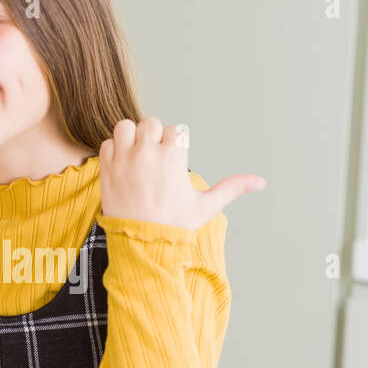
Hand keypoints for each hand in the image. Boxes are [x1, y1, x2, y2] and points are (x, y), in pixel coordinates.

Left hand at [98, 117, 265, 229]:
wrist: (142, 244)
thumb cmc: (174, 225)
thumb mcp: (205, 206)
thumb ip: (232, 188)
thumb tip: (261, 182)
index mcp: (172, 159)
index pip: (177, 130)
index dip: (177, 144)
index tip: (175, 162)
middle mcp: (147, 154)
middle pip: (151, 122)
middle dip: (155, 136)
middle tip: (156, 159)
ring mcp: (124, 160)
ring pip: (126, 126)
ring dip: (132, 136)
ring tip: (138, 156)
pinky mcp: (106, 168)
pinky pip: (108, 143)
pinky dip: (114, 150)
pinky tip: (124, 166)